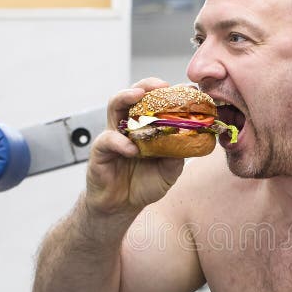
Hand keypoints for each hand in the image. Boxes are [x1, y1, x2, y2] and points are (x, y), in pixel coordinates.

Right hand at [86, 77, 183, 214]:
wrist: (122, 206)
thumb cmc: (144, 184)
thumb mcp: (169, 171)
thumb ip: (178, 156)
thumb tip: (191, 140)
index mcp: (146, 127)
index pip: (155, 102)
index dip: (168, 94)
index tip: (185, 89)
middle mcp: (129, 126)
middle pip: (133, 95)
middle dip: (146, 85)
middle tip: (161, 85)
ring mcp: (113, 135)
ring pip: (114, 106)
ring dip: (125, 97)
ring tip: (139, 96)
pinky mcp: (100, 151)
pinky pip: (108, 140)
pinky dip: (120, 142)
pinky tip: (132, 149)